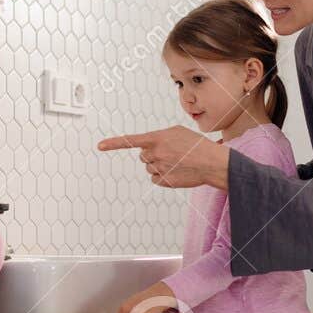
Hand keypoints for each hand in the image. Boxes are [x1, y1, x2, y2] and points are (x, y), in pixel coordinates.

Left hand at [97, 127, 228, 188]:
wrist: (212, 163)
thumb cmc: (196, 145)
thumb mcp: (178, 131)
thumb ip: (159, 136)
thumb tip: (148, 146)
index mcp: (157, 138)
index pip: (130, 140)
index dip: (113, 143)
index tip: (99, 146)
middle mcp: (155, 153)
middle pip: (143, 156)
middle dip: (153, 155)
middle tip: (170, 153)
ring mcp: (159, 168)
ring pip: (149, 168)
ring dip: (159, 165)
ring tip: (177, 163)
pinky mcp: (164, 181)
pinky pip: (155, 179)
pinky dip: (162, 176)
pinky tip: (176, 172)